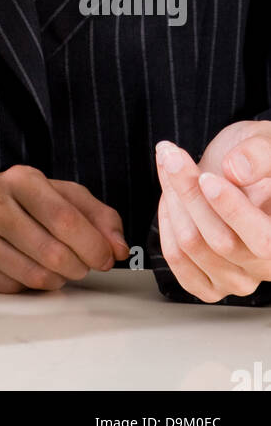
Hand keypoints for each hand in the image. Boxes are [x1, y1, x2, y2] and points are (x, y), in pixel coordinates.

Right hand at [0, 166, 130, 292]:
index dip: (94, 245)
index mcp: (19, 179)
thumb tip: (119, 248)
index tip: (107, 258)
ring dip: (57, 279)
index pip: (65, 218)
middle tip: (83, 267)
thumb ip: (98, 216)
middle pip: (52, 252)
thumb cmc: (22, 207)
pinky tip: (27, 270)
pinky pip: (11, 289)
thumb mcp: (60, 196)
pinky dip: (29, 287)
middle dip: (79, 266)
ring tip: (58, 268)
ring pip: (33, 275)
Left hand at [155, 125, 270, 301]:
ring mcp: (238, 280)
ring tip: (169, 162)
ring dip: (172, 199)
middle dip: (189, 192)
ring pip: (192, 246)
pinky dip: (165, 222)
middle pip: (220, 240)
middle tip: (171, 156)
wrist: (240, 169)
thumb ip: (259, 155)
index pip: (263, 240)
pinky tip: (169, 195)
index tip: (207, 178)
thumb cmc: (258, 156)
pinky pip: (177, 259)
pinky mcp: (209, 284)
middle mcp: (266, 267)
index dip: (233, 211)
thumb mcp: (264, 142)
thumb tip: (237, 170)